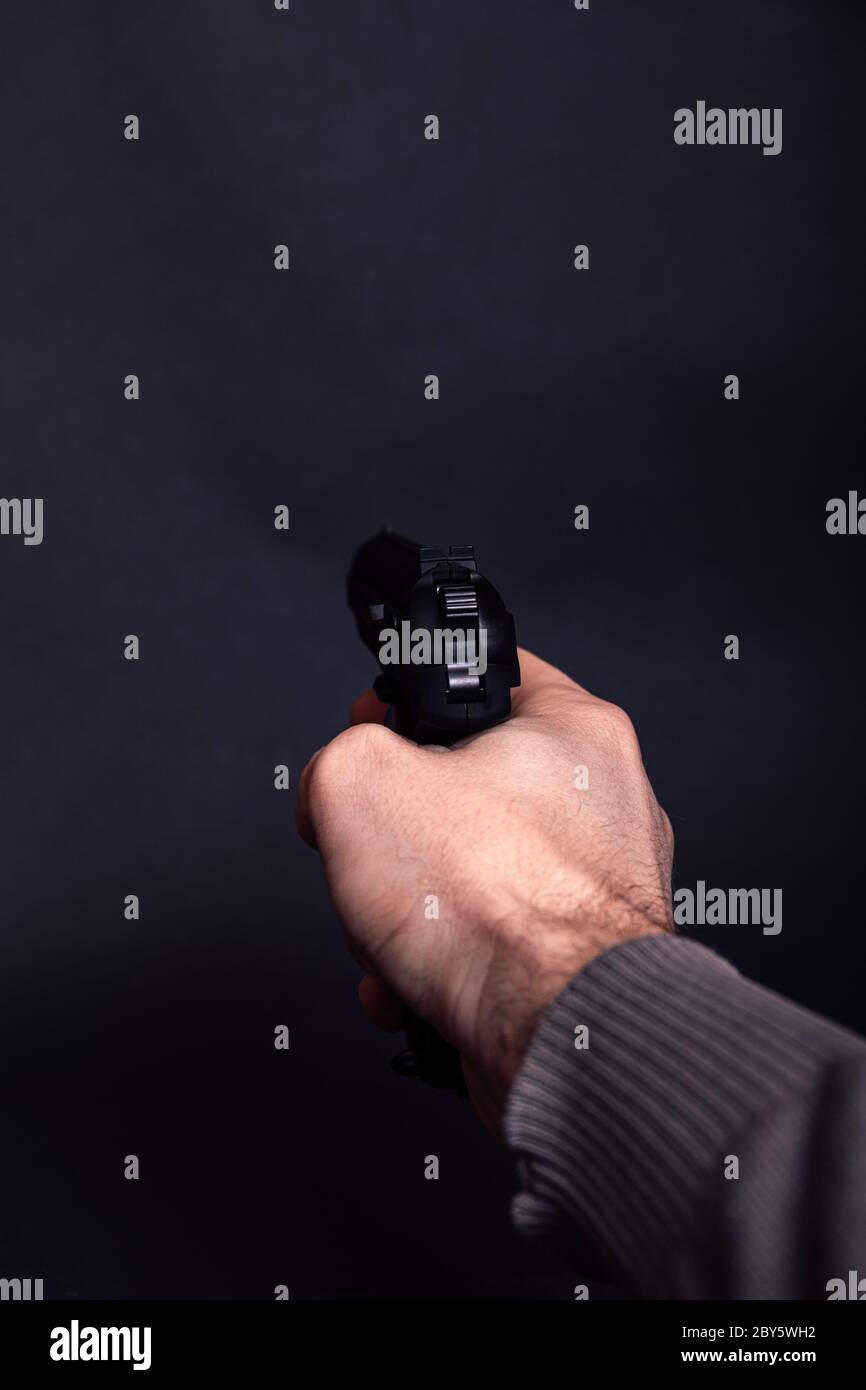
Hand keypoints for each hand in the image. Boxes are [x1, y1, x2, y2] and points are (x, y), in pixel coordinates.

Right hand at [297, 649, 673, 1132]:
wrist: (555, 1034)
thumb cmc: (498, 911)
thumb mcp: (360, 781)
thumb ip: (339, 756)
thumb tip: (335, 791)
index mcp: (576, 729)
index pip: (484, 674)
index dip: (408, 694)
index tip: (374, 720)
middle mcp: (603, 801)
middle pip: (463, 788)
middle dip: (396, 833)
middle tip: (377, 848)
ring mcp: (597, 885)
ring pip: (468, 873)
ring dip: (407, 910)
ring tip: (393, 935)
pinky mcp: (580, 956)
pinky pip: (488, 940)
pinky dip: (439, 962)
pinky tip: (411, 985)